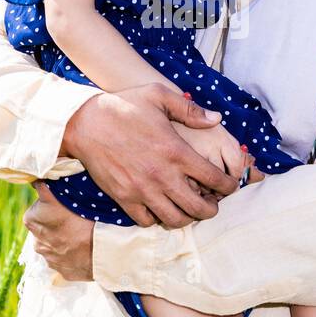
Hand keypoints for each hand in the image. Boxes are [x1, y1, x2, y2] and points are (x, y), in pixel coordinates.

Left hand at [24, 181, 93, 280]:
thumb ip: (44, 186)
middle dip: (57, 222)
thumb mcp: (61, 196)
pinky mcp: (62, 271)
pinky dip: (72, 253)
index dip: (53, 203)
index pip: (39, 205)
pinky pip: (66, 259)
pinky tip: (84, 247)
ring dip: (64, 238)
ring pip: (55, 243)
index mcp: (31, 219)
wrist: (104, 249)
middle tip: (77, 217)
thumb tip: (37, 180)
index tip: (67, 204)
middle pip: (46, 226)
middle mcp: (36, 241)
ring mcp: (50, 259)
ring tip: (83, 233)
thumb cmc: (83, 218)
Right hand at [60, 85, 239, 227]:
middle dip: (212, 209)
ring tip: (189, 208)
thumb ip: (190, 109)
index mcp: (177, 151)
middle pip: (200, 208)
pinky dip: (158, 218)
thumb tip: (217, 118)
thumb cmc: (123, 106)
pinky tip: (161, 207)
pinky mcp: (125, 198)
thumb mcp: (159, 95)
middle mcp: (163, 176)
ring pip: (176, 220)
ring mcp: (143, 190)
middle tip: (212, 202)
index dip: (230, 186)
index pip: (215, 179)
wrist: (85, 122)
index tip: (230, 186)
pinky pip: (148, 221)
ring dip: (188, 217)